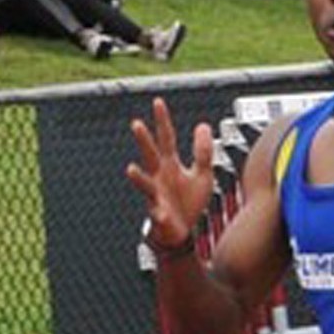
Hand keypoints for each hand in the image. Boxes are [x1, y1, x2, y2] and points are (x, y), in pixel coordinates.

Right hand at [125, 98, 216, 251]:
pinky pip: (158, 215)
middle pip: (150, 155)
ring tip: (130, 170)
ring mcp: (157, 196)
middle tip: (136, 124)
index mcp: (170, 165)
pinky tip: (160, 214)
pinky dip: (158, 215)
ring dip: (138, 177)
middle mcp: (159, 178)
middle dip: (143, 141)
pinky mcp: (160, 216)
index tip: (157, 102)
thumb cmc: (190, 202)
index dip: (162, 121)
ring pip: (145, 184)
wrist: (184, 231)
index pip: (166, 138)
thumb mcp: (202, 174)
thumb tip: (203, 126)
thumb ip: (203, 151)